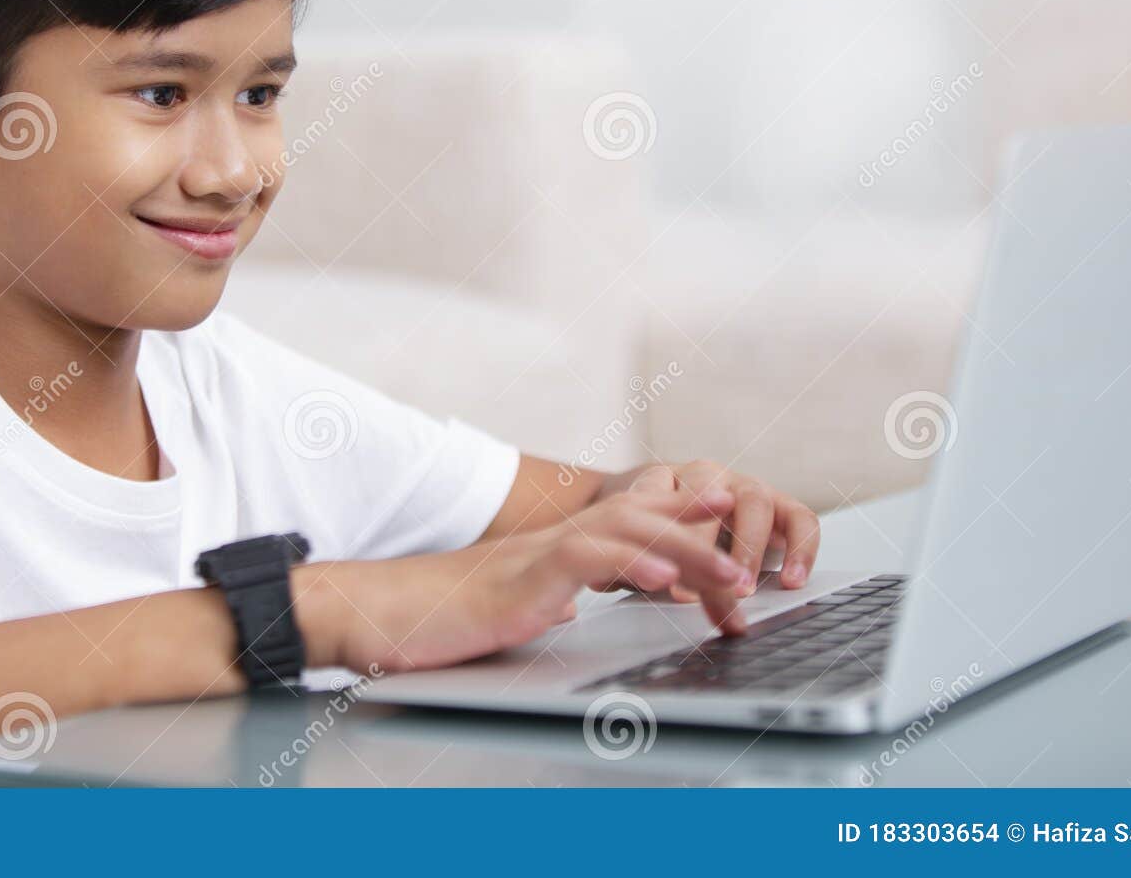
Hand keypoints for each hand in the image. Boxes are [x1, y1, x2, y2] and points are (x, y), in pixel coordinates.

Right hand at [311, 473, 747, 673]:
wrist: (382, 612)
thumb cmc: (439, 615)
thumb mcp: (510, 606)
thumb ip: (544, 598)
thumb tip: (568, 605)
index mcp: (556, 551)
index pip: (627, 522)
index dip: (677, 516)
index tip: (724, 515)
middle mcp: (554, 543)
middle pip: (639, 518)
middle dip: (697, 525)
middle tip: (748, 537)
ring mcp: (540, 557)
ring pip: (625, 534)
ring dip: (684, 550)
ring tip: (731, 572)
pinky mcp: (523, 579)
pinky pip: (585, 562)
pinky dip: (628, 564)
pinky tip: (660, 577)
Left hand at [596, 462, 819, 598]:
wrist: (702, 516)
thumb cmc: (665, 540)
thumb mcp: (646, 548)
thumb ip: (636, 562)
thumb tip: (624, 584)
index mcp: (666, 479)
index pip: (658, 497)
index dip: (657, 538)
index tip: (658, 581)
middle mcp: (708, 476)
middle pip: (707, 497)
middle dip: (702, 545)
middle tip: (697, 590)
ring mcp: (747, 487)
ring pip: (754, 502)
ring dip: (749, 546)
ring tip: (744, 588)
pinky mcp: (785, 504)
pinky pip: (802, 520)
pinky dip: (801, 550)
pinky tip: (792, 582)